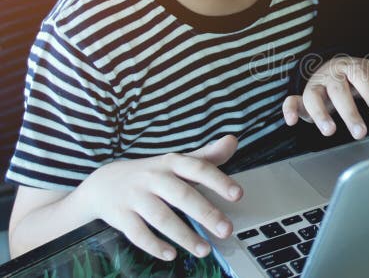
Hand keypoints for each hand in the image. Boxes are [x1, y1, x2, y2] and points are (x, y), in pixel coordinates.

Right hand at [74, 135, 241, 260]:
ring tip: (204, 250)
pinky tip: (171, 254)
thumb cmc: (151, 175)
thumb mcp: (177, 163)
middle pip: (182, 195)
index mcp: (172, 163)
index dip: (218, 181)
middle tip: (226, 230)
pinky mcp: (120, 215)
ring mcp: (135, 196)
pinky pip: (137, 233)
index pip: (198, 168)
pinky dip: (154, 245)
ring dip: (184, 235)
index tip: (238, 194)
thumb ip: (206, 157)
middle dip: (206, 213)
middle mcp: (154, 177)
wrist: (103, 184)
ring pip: (161, 217)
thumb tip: (232, 141)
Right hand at [283, 57, 368, 138]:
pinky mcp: (303, 98)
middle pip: (338, 90)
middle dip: (349, 112)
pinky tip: (292, 122)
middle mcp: (332, 75)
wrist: (337, 68)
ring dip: (320, 114)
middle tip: (360, 133)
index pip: (360, 77)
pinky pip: (292, 101)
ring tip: (330, 132)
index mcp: (351, 67)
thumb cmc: (361, 75)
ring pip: (314, 96)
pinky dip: (289, 109)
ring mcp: (316, 85)